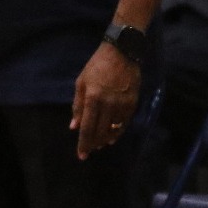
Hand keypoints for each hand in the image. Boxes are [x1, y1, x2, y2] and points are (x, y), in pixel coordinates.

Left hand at [71, 42, 139, 159]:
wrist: (122, 52)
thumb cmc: (97, 66)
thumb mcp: (81, 82)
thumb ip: (77, 105)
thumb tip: (74, 126)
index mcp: (93, 98)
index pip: (87, 127)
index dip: (84, 143)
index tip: (81, 155)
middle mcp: (108, 104)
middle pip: (101, 131)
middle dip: (94, 143)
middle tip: (90, 150)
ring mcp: (122, 104)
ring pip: (114, 130)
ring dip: (106, 139)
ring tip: (100, 144)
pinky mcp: (133, 102)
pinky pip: (125, 123)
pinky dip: (118, 132)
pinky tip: (113, 136)